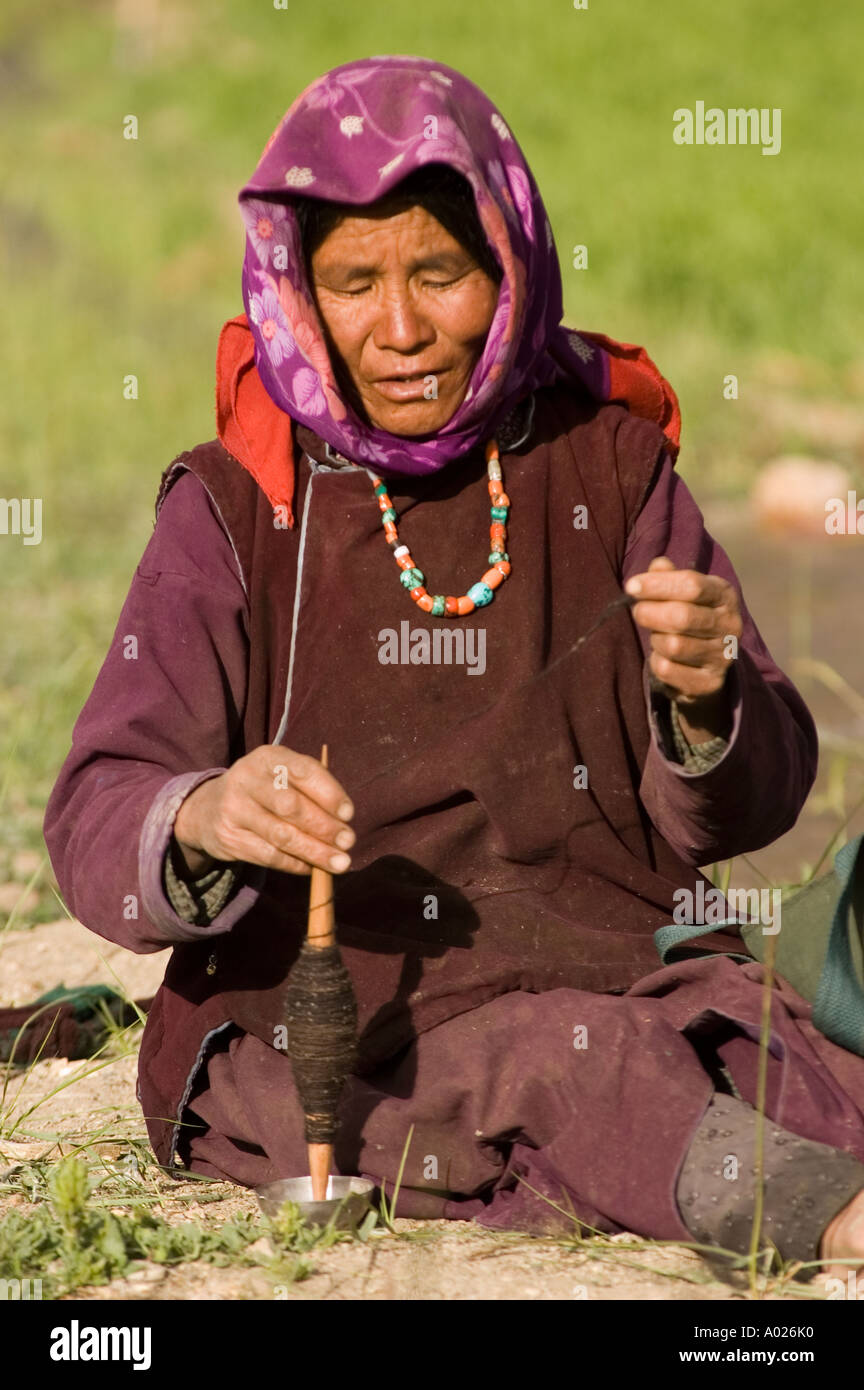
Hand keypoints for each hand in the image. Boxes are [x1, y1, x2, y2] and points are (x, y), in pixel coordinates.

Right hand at [172, 746, 354, 876]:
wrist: (208, 809)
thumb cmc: (264, 791)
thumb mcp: (282, 776)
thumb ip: (311, 790)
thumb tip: (344, 822)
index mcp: (268, 758)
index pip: (303, 771)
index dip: (329, 793)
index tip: (349, 814)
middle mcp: (247, 778)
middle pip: (291, 806)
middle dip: (324, 826)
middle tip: (348, 841)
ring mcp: (234, 809)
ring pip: (281, 835)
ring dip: (315, 851)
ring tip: (340, 862)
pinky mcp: (228, 838)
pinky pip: (269, 856)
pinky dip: (295, 864)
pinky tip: (312, 867)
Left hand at [625, 556, 741, 736]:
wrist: (707, 664)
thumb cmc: (690, 617)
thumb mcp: (683, 592)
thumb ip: (669, 576)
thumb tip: (658, 566)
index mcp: (725, 595)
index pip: (692, 585)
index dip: (657, 584)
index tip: (631, 586)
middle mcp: (730, 625)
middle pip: (681, 616)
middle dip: (650, 613)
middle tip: (637, 611)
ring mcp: (723, 656)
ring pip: (673, 645)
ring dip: (655, 639)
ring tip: (658, 635)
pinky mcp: (709, 682)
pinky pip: (668, 670)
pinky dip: (657, 662)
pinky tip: (663, 657)